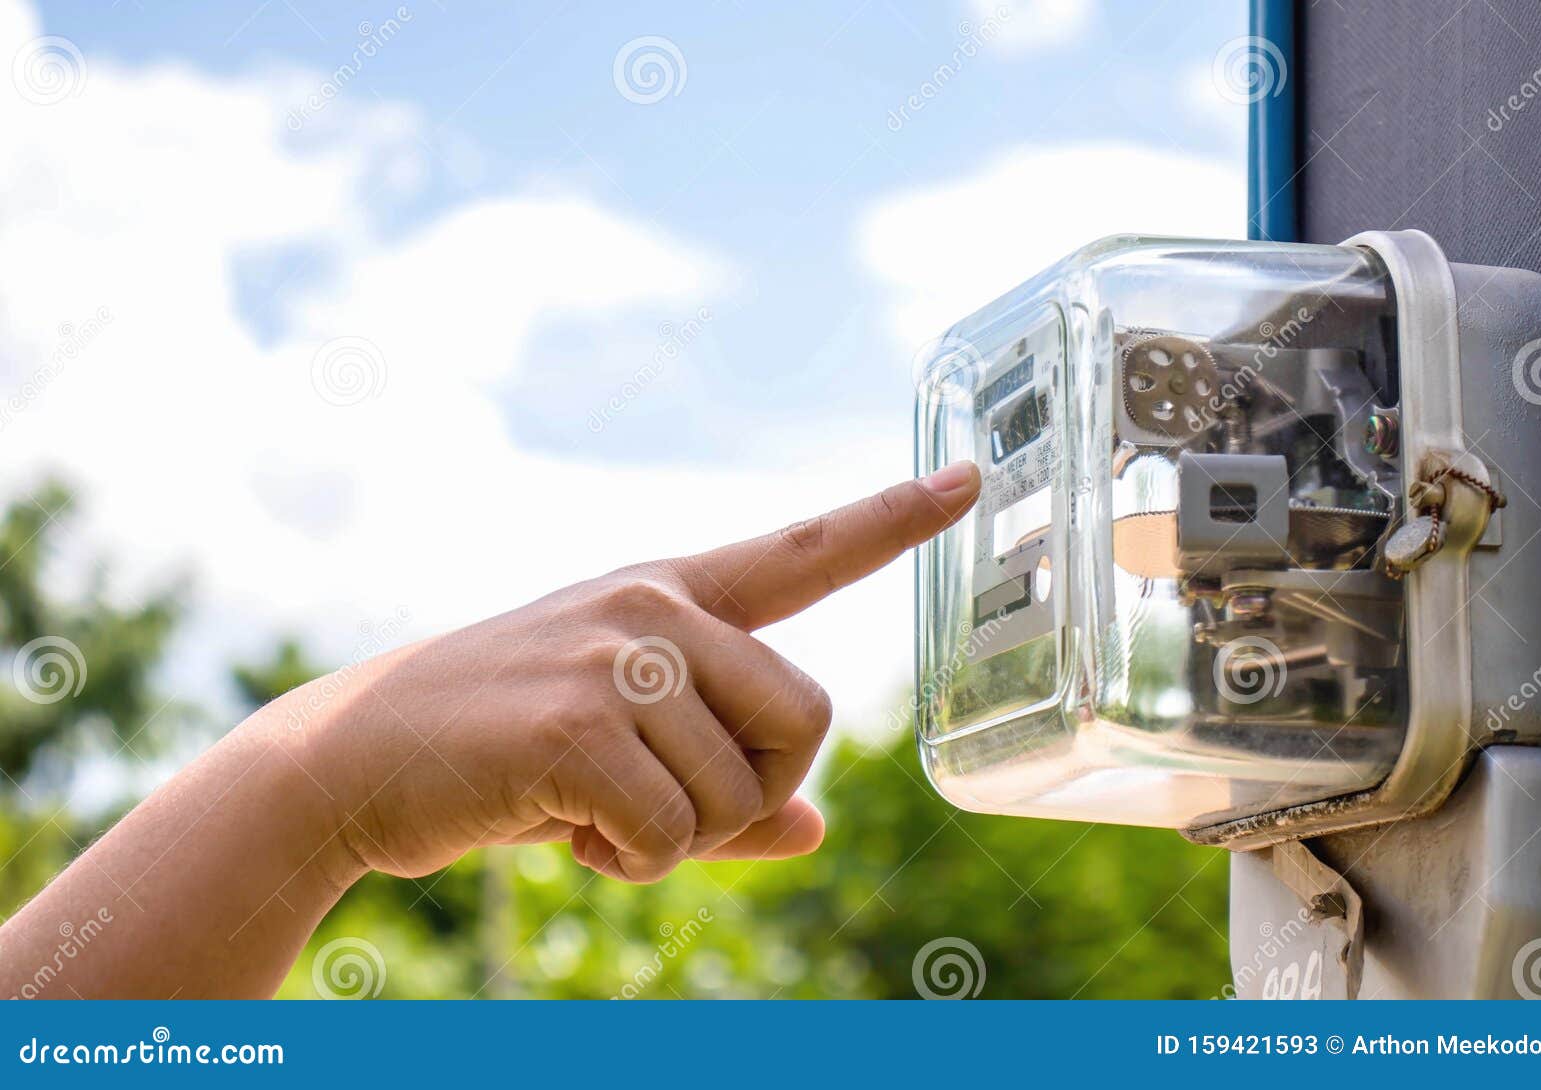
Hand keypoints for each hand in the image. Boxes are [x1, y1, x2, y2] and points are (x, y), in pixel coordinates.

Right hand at [287, 462, 979, 882]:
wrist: (353, 760)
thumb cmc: (500, 752)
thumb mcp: (619, 754)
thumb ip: (722, 784)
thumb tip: (813, 831)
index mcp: (671, 596)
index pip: (802, 550)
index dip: (892, 519)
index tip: (968, 476)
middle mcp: (653, 606)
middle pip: (808, 717)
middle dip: (754, 791)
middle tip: (666, 804)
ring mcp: (615, 654)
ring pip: (742, 789)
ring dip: (678, 839)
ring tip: (593, 811)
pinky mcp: (578, 719)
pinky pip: (673, 831)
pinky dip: (631, 861)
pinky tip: (566, 829)